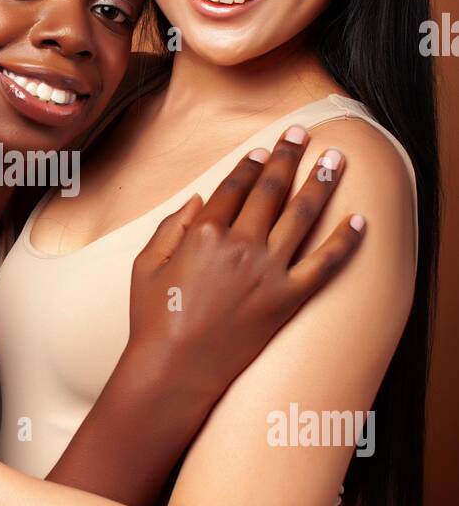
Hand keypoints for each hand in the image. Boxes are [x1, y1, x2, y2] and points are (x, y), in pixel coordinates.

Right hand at [125, 129, 364, 401]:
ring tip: (336, 160)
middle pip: (271, 190)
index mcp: (203, 232)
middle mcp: (240, 245)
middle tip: (300, 134)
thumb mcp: (145, 266)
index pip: (234, 186)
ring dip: (321, 182)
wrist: (175, 371)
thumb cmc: (153, 320)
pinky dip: (345, 241)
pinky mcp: (287, 299)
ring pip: (302, 216)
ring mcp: (268, 272)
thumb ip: (171, 226)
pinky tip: (360, 221)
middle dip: (287, 157)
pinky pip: (325, 265)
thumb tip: (198, 198)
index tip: (263, 149)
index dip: (251, 164)